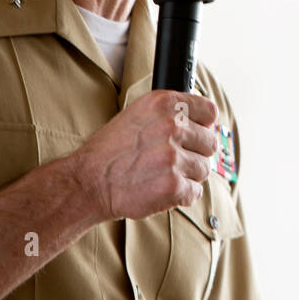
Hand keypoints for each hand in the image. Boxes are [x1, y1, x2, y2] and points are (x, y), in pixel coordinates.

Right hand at [69, 90, 218, 221]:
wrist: (88, 182)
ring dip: (187, 175)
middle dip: (195, 154)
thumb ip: (172, 115)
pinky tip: (160, 189)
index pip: (209, 111)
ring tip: (161, 175)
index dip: (204, 126)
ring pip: (204, 169)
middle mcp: (172, 127)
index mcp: (164, 104)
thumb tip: (206, 124)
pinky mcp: (174, 185)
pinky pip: (195, 191)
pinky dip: (181, 195)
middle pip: (210, 143)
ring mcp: (174, 157)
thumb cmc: (111, 150)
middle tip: (170, 160)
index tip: (195, 134)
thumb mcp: (138, 114)